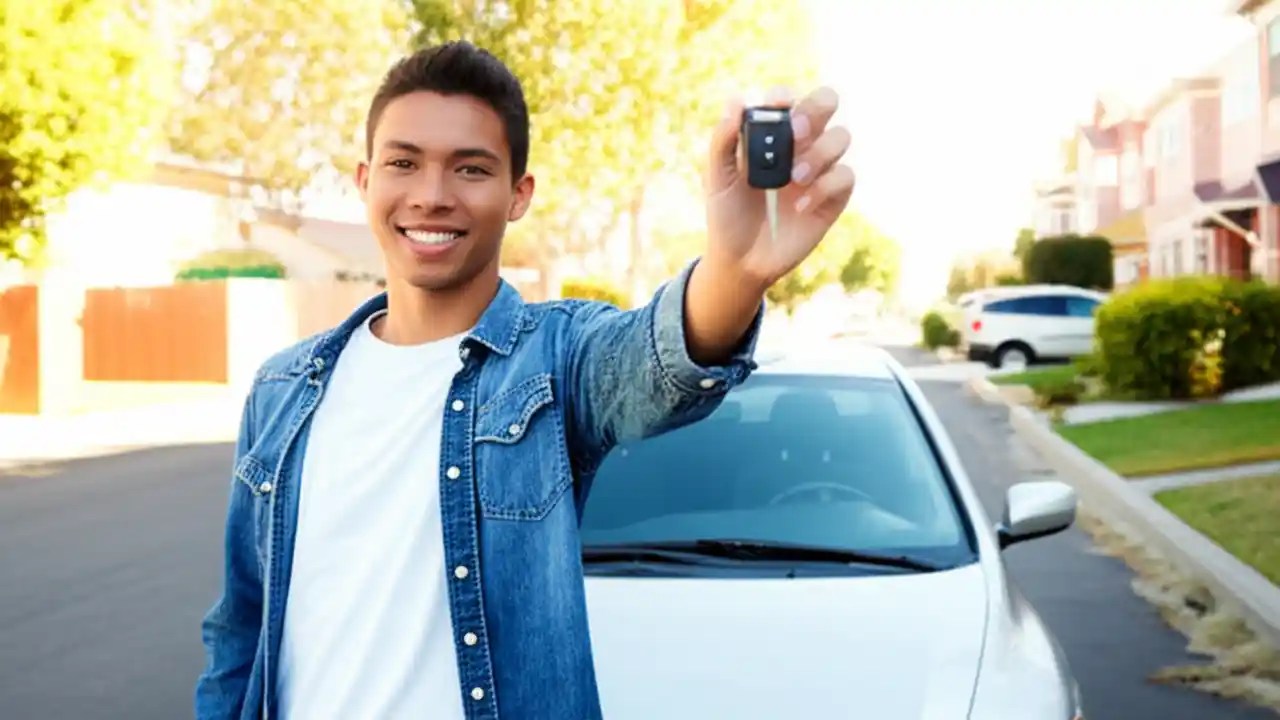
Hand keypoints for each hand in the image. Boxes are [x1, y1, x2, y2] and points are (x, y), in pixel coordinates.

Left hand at [702, 86, 854, 289]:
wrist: (741, 260)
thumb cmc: (727, 215)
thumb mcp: (717, 179)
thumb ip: (723, 141)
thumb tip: (735, 100)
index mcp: (771, 134)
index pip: (787, 100)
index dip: (786, 96)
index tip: (777, 106)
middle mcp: (800, 146)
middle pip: (826, 104)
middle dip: (816, 110)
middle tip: (796, 133)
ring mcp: (819, 170)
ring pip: (840, 137)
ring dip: (820, 152)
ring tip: (794, 178)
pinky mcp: (833, 198)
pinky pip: (845, 176)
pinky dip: (825, 187)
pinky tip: (801, 206)